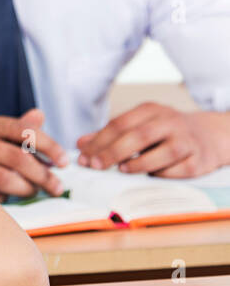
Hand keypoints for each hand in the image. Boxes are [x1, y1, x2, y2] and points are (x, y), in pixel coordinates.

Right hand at [0, 108, 68, 200]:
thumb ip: (15, 125)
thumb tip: (40, 116)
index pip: (24, 131)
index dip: (49, 146)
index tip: (64, 161)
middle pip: (18, 159)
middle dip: (43, 175)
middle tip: (56, 186)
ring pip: (5, 180)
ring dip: (26, 189)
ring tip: (34, 191)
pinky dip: (4, 198)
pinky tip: (9, 196)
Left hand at [76, 104, 229, 177]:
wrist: (206, 135)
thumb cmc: (162, 132)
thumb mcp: (137, 125)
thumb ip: (108, 135)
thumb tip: (80, 145)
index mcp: (150, 110)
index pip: (119, 124)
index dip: (99, 141)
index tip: (83, 156)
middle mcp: (170, 122)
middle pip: (139, 136)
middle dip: (113, 152)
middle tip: (95, 165)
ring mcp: (186, 140)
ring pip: (163, 152)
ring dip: (139, 163)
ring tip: (121, 170)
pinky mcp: (198, 160)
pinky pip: (178, 170)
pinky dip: (162, 174)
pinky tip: (149, 175)